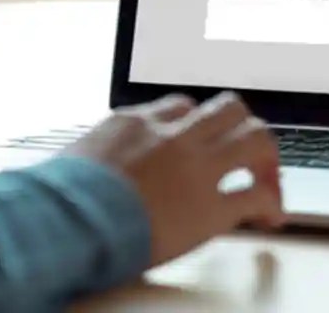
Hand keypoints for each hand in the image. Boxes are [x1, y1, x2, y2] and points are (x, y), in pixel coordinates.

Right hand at [64, 92, 284, 266]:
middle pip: (228, 109)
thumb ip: (98, 154)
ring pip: (254, 137)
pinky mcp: (209, 207)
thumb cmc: (56, 199)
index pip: (180, 107)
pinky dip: (271, 204)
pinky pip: (255, 195)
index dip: (196, 124)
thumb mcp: (74, 159)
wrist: (61, 222)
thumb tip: (90, 167)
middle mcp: (172, 136)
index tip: (199, 139)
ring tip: (268, 178)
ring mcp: (195, 167)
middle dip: (242, 127)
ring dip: (266, 157)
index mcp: (135, 123)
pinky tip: (272, 216)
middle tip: (246, 151)